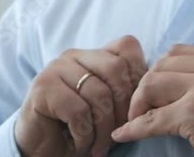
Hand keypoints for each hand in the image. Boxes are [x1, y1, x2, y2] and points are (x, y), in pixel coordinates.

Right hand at [14, 35, 147, 156]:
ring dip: (104, 128)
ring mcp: (55, 69)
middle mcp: (74, 55)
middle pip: (116, 69)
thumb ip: (126, 90)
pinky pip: (77, 111)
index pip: (128, 47)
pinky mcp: (42, 88)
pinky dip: (85, 134)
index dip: (139, 77)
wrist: (40, 146)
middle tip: (121, 133)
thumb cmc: (80, 126)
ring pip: (98, 93)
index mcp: (94, 53)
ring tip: (101, 146)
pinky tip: (81, 144)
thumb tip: (153, 94)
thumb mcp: (109, 104)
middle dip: (124, 107)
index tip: (136, 109)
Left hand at [111, 44, 193, 156]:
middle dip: (145, 85)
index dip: (161, 67)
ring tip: (137, 119)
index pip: (180, 51)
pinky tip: (123, 134)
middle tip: (142, 106)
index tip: (155, 85)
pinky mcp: (193, 114)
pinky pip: (152, 119)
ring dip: (138, 103)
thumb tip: (181, 85)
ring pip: (152, 84)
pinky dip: (133, 127)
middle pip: (162, 64)